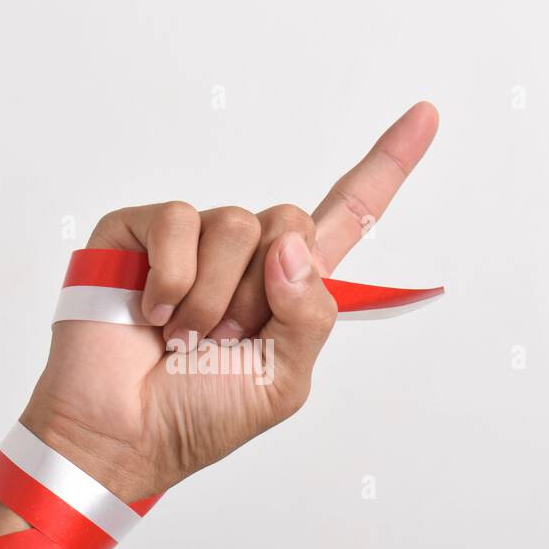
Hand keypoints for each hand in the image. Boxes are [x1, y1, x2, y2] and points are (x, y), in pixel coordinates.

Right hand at [20, 102, 438, 500]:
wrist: (121, 434)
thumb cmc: (197, 417)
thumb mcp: (282, 381)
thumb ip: (310, 316)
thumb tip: (291, 245)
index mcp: (287, 289)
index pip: (347, 217)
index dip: (387, 166)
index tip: (427, 114)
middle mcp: (243, 256)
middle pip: (291, 218)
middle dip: (263, 290)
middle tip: (222, 338)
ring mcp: (189, 240)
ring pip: (237, 222)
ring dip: (213, 295)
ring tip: (182, 336)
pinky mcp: (137, 230)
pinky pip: (178, 220)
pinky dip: (171, 277)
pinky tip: (151, 312)